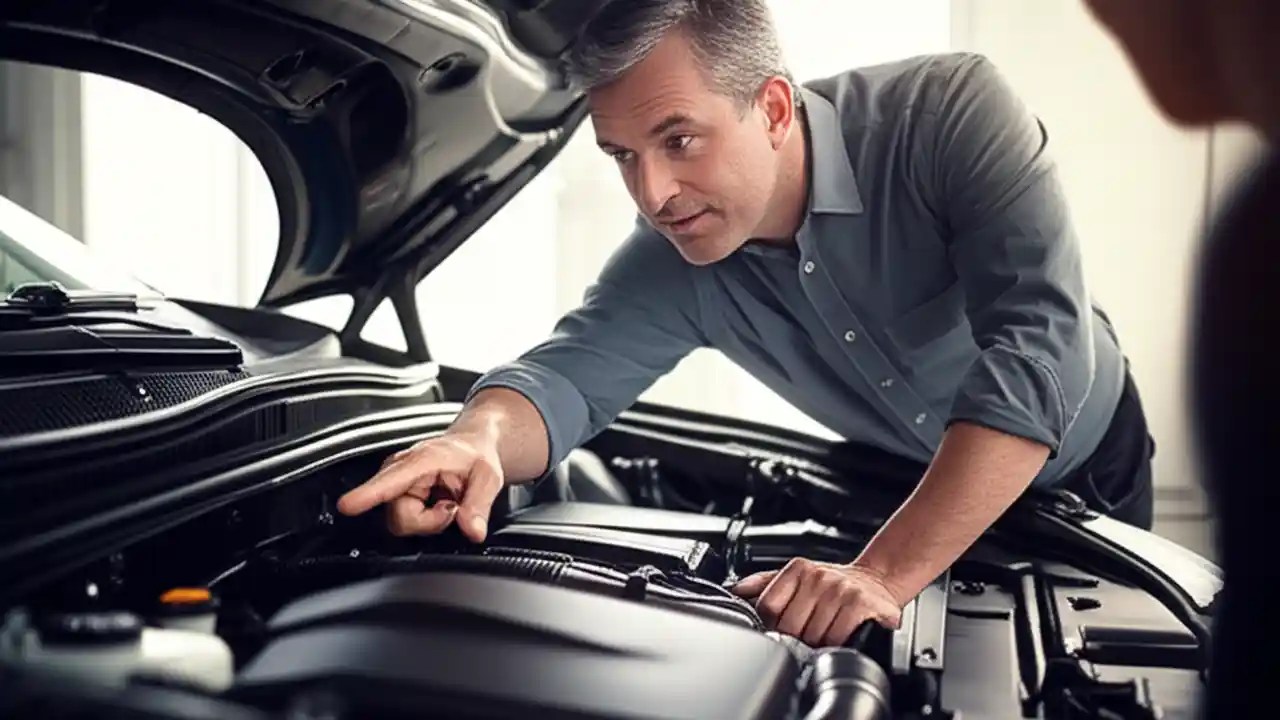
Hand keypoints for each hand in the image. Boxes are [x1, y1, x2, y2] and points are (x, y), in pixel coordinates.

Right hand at [336, 432, 504, 541]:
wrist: (471, 446)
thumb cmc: (475, 455)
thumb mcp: (489, 476)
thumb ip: (479, 504)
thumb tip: (472, 530)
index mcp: (421, 460)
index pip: (389, 481)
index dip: (367, 495)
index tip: (347, 505)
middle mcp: (400, 471)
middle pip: (399, 517)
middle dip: (430, 522)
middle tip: (453, 506)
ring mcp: (395, 485)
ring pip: (401, 523)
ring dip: (428, 522)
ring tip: (447, 503)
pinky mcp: (395, 496)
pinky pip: (404, 522)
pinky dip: (425, 521)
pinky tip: (437, 505)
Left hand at [731, 558, 904, 646]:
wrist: (878, 582)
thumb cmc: (835, 584)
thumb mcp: (800, 578)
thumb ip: (766, 584)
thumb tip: (736, 590)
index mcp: (799, 569)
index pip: (769, 607)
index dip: (772, 625)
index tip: (781, 629)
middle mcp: (819, 576)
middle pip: (789, 626)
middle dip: (796, 637)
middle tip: (807, 635)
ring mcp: (840, 589)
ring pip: (813, 635)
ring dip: (818, 644)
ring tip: (825, 635)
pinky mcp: (861, 605)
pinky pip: (837, 638)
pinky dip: (836, 644)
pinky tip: (840, 637)